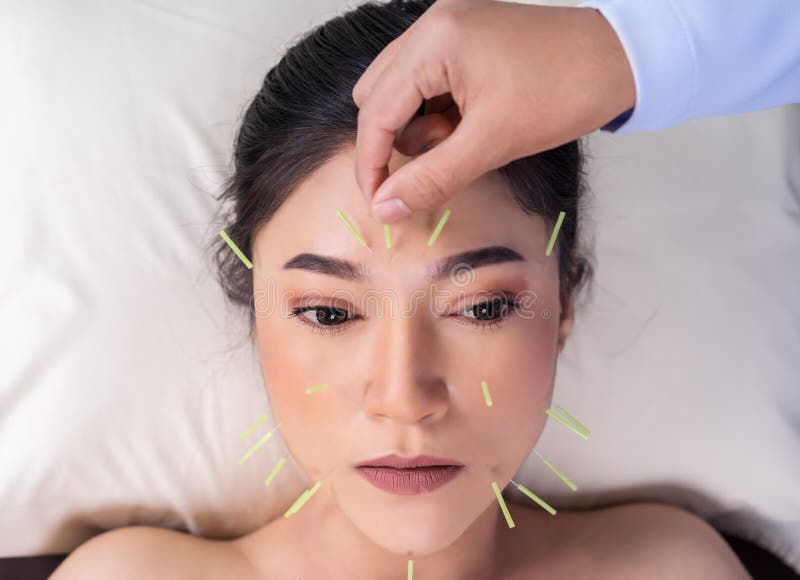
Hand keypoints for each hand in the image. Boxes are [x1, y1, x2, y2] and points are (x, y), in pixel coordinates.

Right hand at [352, 0, 635, 222]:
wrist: (622, 60)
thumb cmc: (565, 93)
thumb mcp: (493, 144)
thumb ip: (432, 178)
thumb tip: (385, 208)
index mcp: (434, 41)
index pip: (376, 111)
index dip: (371, 163)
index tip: (378, 204)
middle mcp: (432, 25)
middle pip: (377, 96)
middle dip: (397, 140)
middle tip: (434, 165)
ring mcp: (448, 27)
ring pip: (401, 91)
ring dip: (419, 127)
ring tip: (464, 140)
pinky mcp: (464, 37)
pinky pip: (428, 82)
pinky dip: (438, 113)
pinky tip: (470, 125)